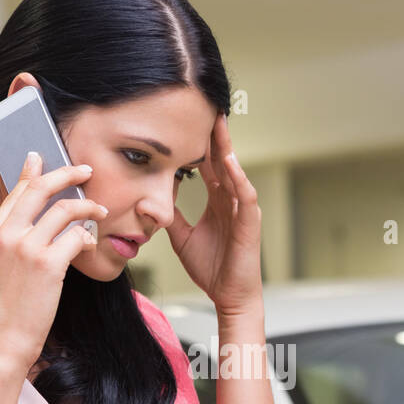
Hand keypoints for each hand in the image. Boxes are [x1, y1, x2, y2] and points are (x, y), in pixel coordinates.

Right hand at [0, 151, 108, 371]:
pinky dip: (88, 238)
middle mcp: (4, 237)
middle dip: (65, 173)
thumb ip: (7, 246)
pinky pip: (76, 236)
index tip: (44, 161)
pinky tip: (92, 245)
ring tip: (101, 212)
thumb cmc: (1, 316)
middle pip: (38, 189)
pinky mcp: (47, 265)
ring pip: (63, 210)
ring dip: (87, 207)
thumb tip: (31, 230)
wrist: (0, 345)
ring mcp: (25, 249)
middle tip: (84, 169)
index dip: (33, 174)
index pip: (15, 194)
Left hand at [165, 113, 263, 317]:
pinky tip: (228, 161)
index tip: (187, 122)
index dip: (199, 144)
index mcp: (218, 202)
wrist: (228, 297)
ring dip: (226, 148)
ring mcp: (243, 210)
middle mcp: (232, 201)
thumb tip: (153, 198)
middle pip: (222, 161)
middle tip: (205, 107)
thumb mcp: (181, 237)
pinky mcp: (250, 223)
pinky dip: (237, 177)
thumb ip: (172, 215)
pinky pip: (245, 195)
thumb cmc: (211, 268)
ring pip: (234, 171)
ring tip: (218, 124)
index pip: (208, 165)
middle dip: (214, 135)